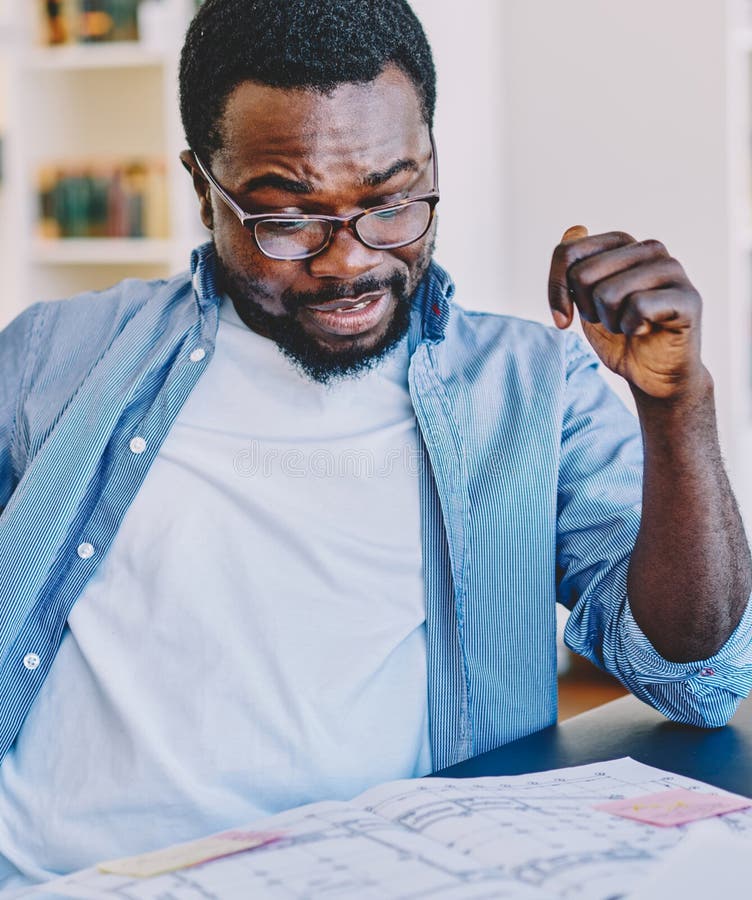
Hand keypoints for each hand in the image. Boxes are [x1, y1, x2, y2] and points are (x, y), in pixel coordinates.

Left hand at [548, 226, 705, 399]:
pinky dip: (631, 328)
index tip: (562, 317)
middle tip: (611, 321)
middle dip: (587, 310)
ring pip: (608, 293)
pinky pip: (637, 307)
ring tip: (630, 326)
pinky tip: (646, 330)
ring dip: (611, 322)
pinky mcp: (687, 297)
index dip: (556, 289)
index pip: (568, 251)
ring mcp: (672, 270)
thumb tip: (573, 229)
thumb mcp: (586, 302)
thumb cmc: (620, 337)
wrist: (654, 376)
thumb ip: (575, 268)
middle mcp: (649, 249)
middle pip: (583, 275)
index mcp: (623, 245)